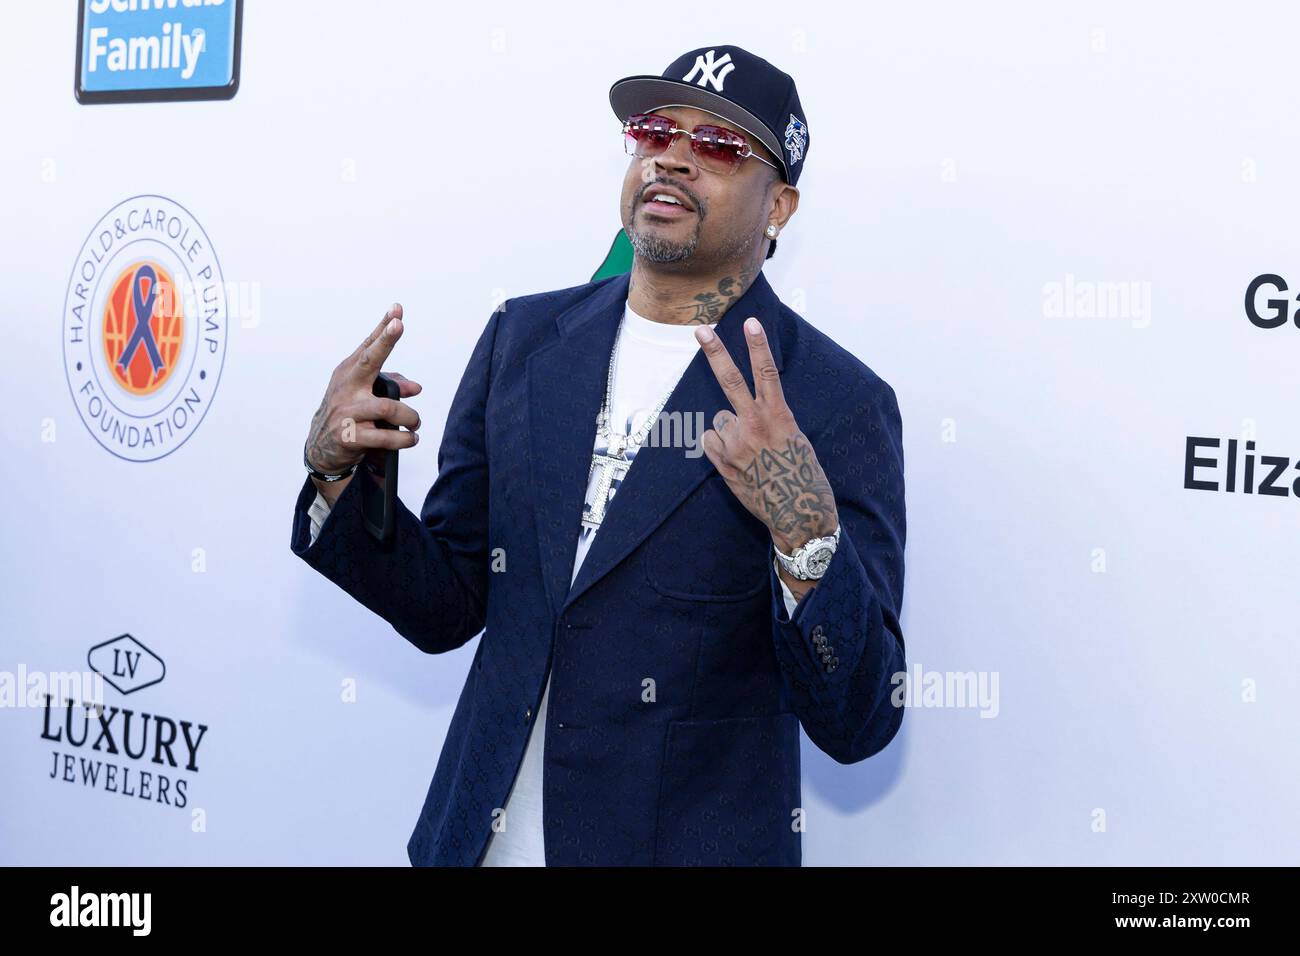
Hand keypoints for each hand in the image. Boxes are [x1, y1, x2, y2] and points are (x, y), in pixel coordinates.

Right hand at [305, 303, 422, 499]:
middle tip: (398, 326)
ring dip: (409, 417)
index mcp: (349, 373)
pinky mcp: (349, 436)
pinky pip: (384, 436)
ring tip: (414, 423)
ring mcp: (346, 412)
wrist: (320, 448)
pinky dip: (403, 439)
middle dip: (384, 341)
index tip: (397, 310)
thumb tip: (416, 388)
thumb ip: (391, 387)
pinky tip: (410, 438)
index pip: (368, 346)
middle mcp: (346, 387)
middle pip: (367, 361)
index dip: (383, 327)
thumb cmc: (348, 414)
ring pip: (387, 407)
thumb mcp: (364, 396)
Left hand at [694, 317, 838, 557]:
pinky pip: (712, 441)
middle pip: (730, 381)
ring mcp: (735, 445)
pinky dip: (720, 446)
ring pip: (721, 420)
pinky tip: (737, 461)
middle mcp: (754, 426)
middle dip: (715, 352)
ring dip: (730, 430)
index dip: (758, 346)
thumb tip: (749, 411)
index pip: (767, 373)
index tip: (750, 322)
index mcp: (778, 417)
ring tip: (750, 452)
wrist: (797, 515)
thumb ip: (772, 419)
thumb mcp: (795, 439)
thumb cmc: (803, 476)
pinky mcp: (722, 463)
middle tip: (701, 330)